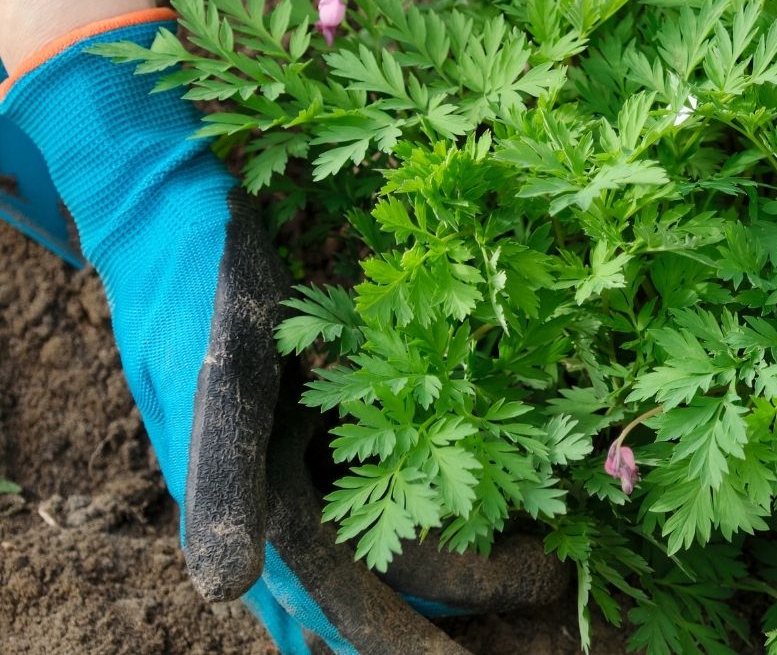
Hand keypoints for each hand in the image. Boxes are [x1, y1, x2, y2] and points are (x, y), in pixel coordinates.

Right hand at [0, 11, 566, 651]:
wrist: (171, 214)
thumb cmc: (202, 291)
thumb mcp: (218, 379)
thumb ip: (221, 484)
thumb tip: (226, 592)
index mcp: (258, 510)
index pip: (351, 612)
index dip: (415, 644)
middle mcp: (280, 504)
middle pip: (381, 586)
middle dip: (456, 603)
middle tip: (554, 587)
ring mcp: (299, 465)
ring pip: (384, 542)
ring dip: (450, 558)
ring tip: (534, 564)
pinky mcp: (315, 422)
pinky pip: (375, 485)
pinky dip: (428, 502)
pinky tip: (470, 500)